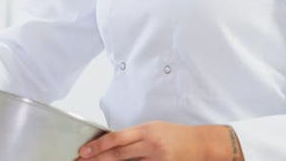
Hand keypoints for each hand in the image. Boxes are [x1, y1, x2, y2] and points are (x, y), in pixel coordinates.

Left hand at [77, 122, 243, 160]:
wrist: (202, 144)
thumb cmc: (175, 135)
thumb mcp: (152, 129)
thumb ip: (133, 137)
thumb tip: (110, 145)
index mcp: (146, 131)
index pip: (117, 138)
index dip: (98, 146)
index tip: (84, 152)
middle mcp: (151, 145)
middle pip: (119, 155)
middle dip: (97, 159)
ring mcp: (158, 160)